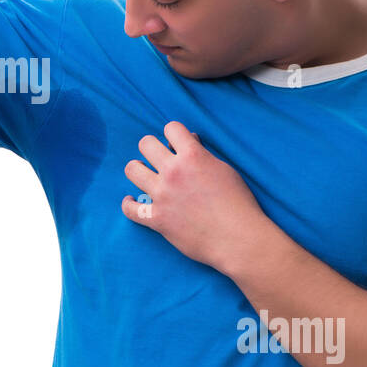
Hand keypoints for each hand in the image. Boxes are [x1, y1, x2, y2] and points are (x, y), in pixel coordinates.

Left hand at [121, 121, 273, 272]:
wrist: (238, 239)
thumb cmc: (238, 204)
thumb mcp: (225, 170)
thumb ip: (204, 155)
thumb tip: (191, 141)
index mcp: (193, 156)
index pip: (171, 128)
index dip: (173, 133)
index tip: (175, 143)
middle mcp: (173, 172)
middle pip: (145, 144)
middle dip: (152, 147)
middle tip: (158, 158)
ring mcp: (162, 195)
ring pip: (132, 170)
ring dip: (138, 170)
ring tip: (144, 175)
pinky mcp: (157, 219)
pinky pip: (130, 209)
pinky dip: (129, 204)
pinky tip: (132, 201)